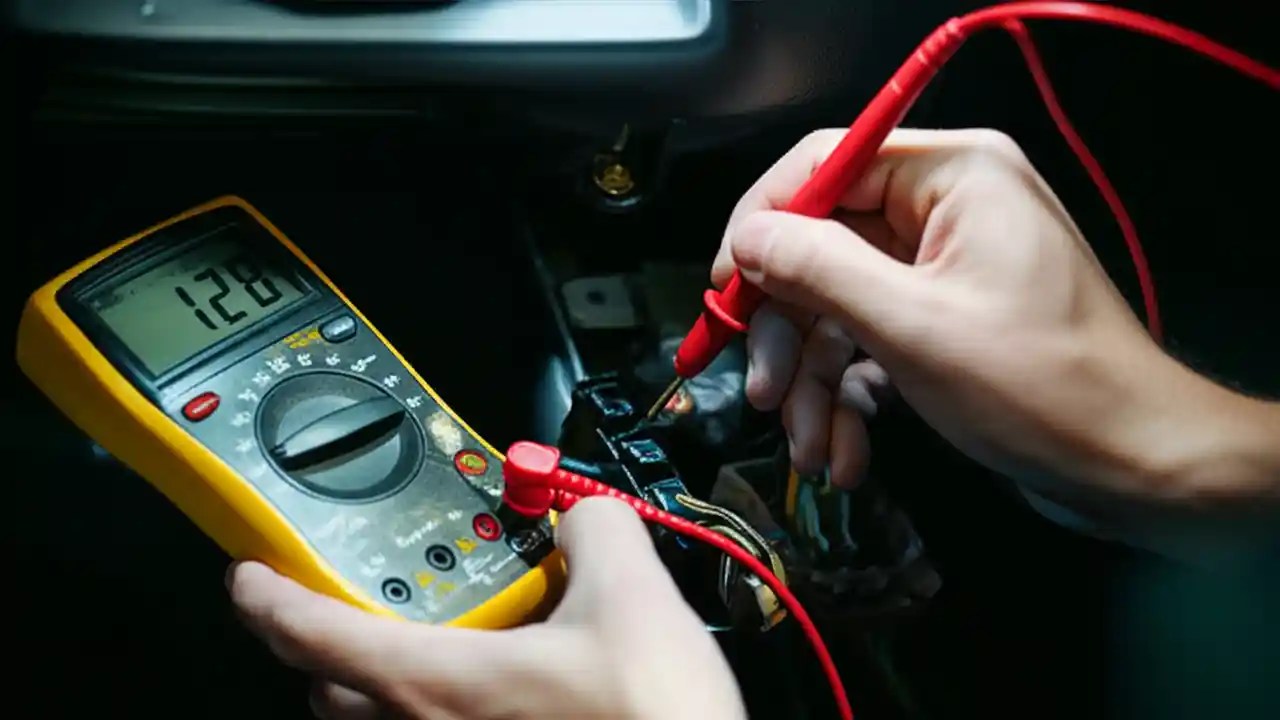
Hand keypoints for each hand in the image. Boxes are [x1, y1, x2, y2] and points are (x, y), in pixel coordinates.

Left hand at [229, 497, 745, 718]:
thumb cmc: (651, 719)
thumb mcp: (634, 594)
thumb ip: (596, 528)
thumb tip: (583, 514)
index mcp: (440, 682)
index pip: (315, 635)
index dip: (268, 599)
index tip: (248, 577)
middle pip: (331, 692)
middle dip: (323, 644)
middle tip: (347, 602)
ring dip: (377, 686)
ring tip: (422, 644)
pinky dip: (435, 712)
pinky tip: (495, 693)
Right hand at [712, 128, 1276, 516]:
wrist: (1135, 465)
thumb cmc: (1041, 387)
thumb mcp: (913, 326)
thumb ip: (817, 269)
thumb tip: (745, 239)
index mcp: (953, 174)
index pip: (823, 163)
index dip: (761, 223)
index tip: (724, 291)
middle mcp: (946, 208)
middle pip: (821, 246)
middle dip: (786, 331)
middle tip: (761, 394)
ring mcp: (944, 267)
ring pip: (837, 306)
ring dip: (813, 382)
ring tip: (811, 448)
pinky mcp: (943, 319)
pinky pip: (869, 341)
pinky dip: (849, 398)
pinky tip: (843, 454)